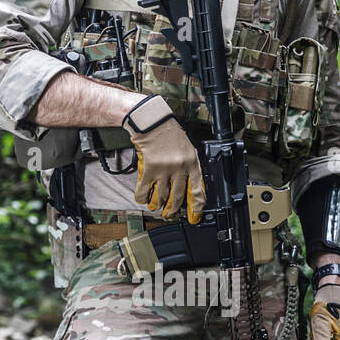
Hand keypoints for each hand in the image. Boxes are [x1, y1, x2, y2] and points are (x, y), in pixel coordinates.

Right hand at [123, 95, 205, 221]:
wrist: (153, 122)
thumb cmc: (170, 134)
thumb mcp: (187, 150)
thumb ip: (188, 168)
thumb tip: (187, 189)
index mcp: (192, 163)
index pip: (197, 190)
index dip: (196, 207)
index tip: (194, 217)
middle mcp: (180, 168)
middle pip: (177, 197)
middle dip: (172, 210)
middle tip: (169, 215)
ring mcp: (165, 169)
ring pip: (161, 196)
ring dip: (157, 205)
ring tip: (155, 208)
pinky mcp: (150, 169)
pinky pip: (145, 190)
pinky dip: (142, 197)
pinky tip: (142, 199)